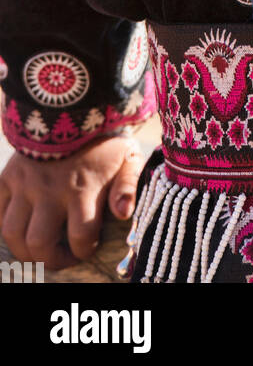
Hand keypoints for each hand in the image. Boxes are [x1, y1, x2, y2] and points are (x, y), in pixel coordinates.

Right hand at [0, 133, 144, 270]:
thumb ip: (128, 186)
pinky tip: (22, 226)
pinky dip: (5, 225)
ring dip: (24, 249)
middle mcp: (51, 190)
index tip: (87, 247)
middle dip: (51, 259)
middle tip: (61, 256)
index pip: (80, 237)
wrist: (75, 105)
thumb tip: (123, 214)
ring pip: (13, 233)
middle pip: (39, 243)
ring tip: (38, 247)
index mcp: (83, 188)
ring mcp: (26, 184)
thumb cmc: (106, 137)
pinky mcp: (8, 175)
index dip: (84, 251)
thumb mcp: (127, 157)